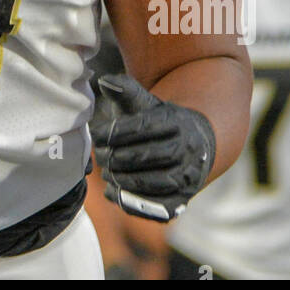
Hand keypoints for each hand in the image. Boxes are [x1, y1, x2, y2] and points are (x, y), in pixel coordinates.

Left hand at [89, 73, 215, 222]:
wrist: (191, 147)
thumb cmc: (159, 124)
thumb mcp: (146, 103)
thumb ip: (126, 91)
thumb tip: (104, 81)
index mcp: (178, 123)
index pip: (143, 127)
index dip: (116, 131)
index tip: (97, 134)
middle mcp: (188, 151)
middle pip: (147, 156)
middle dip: (117, 157)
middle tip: (99, 156)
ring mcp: (188, 178)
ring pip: (153, 183)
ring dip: (123, 180)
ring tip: (106, 173)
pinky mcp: (182, 201)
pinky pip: (157, 208)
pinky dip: (132, 203)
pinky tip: (114, 192)